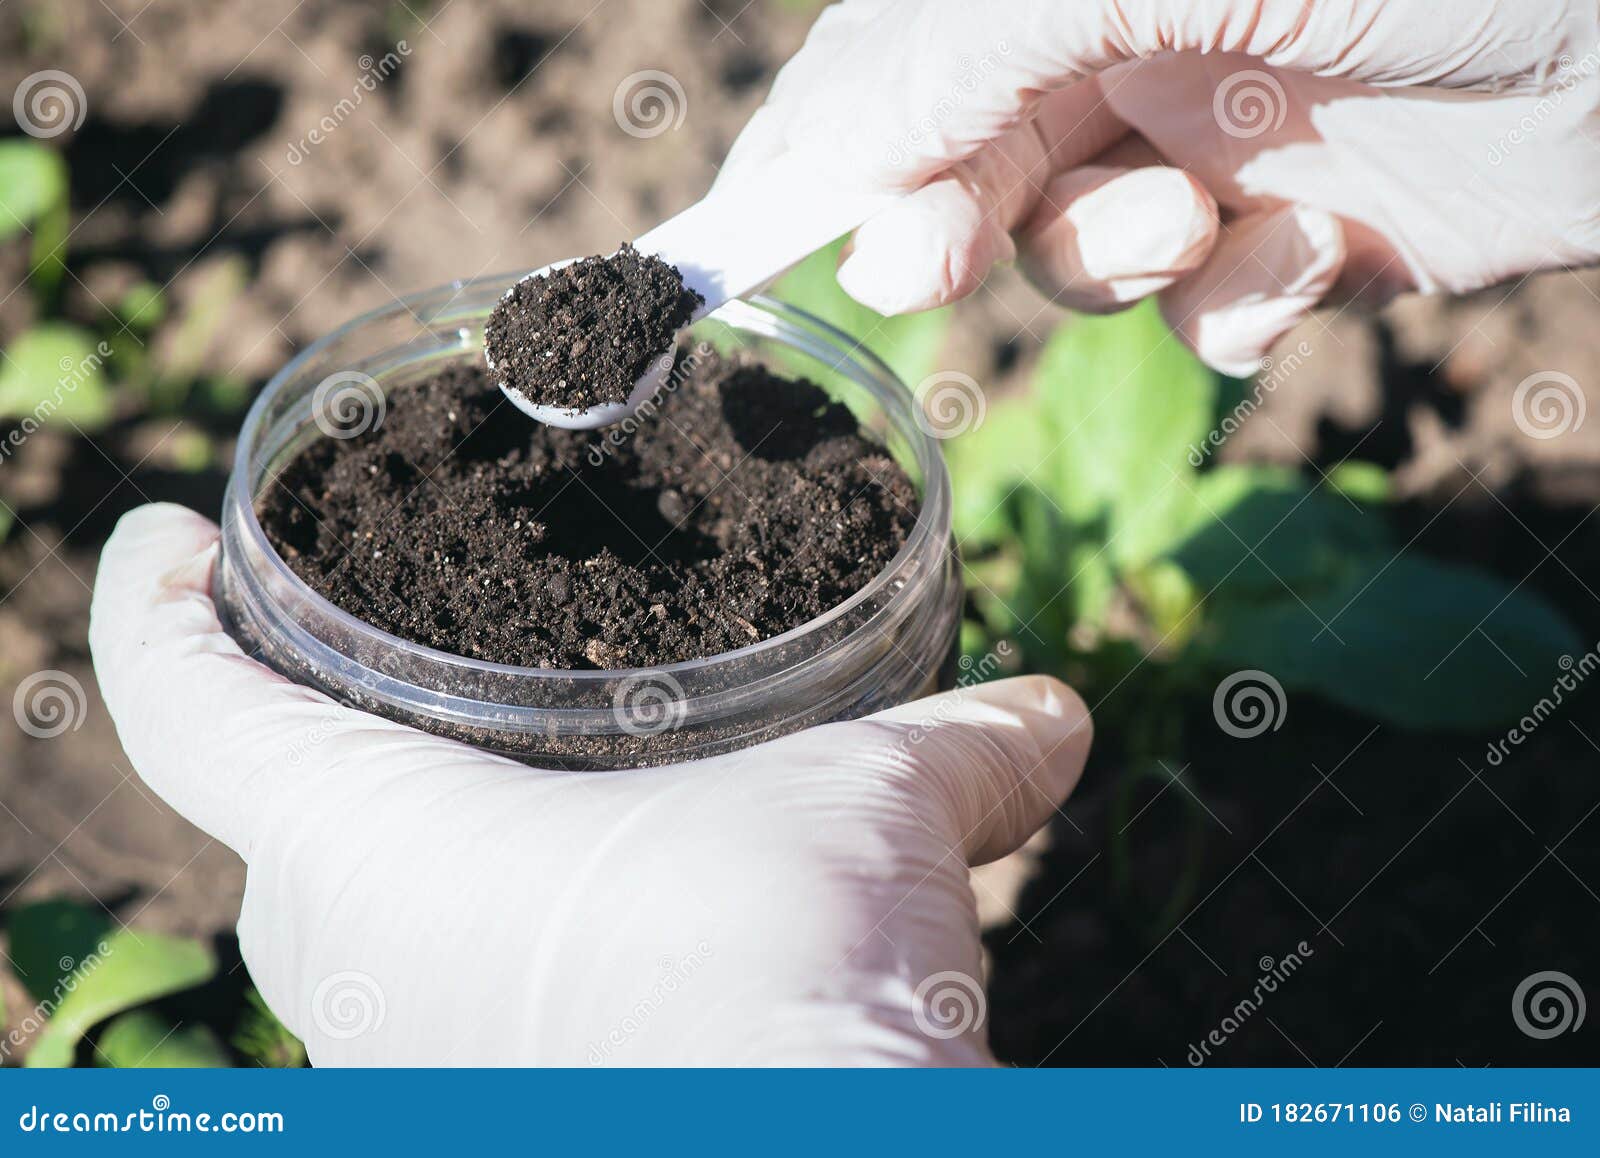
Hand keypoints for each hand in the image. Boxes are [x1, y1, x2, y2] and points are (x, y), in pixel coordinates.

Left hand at [89, 504, 1091, 1065]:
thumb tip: (1051, 720)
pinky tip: (582, 931)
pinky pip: (436, 1020)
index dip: (155, 599)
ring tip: (499, 799)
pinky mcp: (478, 1120)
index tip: (160, 532)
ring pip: (357, 938)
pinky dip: (487, 958)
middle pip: (270, 823)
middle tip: (391, 674)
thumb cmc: (774, 970)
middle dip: (314, 739)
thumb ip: (952, 749)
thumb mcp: (864, 814)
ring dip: (411, 864)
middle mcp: (352, 964)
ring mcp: (405, 1068)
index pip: (185, 696)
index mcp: (373, 836)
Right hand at [722, 0, 1599, 372]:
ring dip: (1109, 267)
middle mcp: (1137, 45)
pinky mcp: (1310, 239)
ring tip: (1189, 227)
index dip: (811, 153)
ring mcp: (1221, 145)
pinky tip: (1299, 270)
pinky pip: (1207, 319)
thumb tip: (823, 162)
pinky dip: (1231, 316)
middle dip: (946, 227)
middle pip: (965, 174)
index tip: (729, 250)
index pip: (891, 63)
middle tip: (928, 268)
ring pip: (1077, 261)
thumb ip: (958, 52)